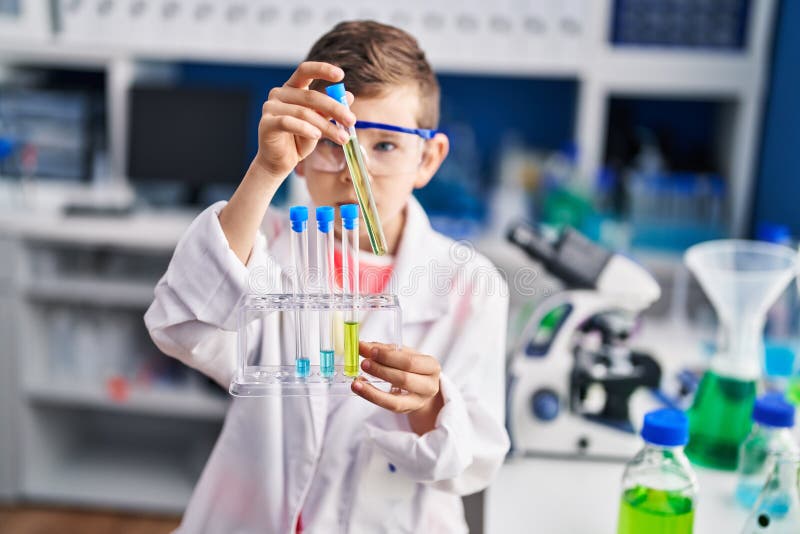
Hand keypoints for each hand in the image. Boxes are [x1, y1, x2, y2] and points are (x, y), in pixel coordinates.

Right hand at [254, 61, 355, 179]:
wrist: (280, 162)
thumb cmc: (299, 139)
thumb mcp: (319, 123)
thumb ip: (330, 110)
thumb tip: (349, 96)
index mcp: (291, 88)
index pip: (305, 71)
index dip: (322, 70)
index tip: (341, 75)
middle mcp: (279, 93)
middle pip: (311, 96)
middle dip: (335, 108)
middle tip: (351, 120)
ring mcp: (270, 107)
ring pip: (304, 113)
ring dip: (327, 127)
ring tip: (343, 138)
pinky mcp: (266, 123)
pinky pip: (289, 122)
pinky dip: (305, 129)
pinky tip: (317, 136)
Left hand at [352, 341, 443, 434]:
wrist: (421, 387)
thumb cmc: (411, 366)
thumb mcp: (402, 354)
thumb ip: (383, 349)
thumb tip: (361, 345)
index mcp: (431, 366)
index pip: (410, 362)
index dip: (389, 357)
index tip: (371, 351)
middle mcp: (429, 386)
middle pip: (403, 379)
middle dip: (381, 371)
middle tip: (363, 363)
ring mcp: (418, 402)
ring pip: (395, 400)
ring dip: (372, 390)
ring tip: (356, 381)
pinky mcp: (406, 411)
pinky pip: (387, 407)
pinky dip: (372, 397)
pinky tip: (360, 387)